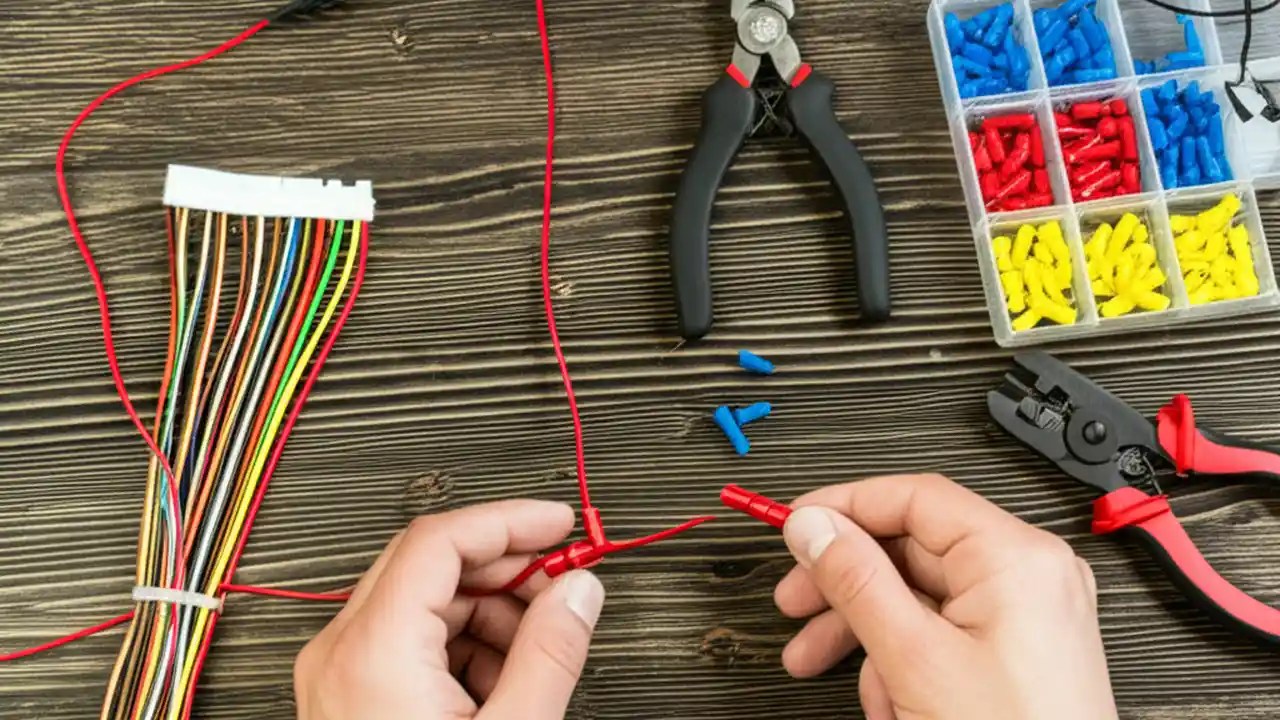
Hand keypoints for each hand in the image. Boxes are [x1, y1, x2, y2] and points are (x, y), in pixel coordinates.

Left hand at [295, 500, 603, 719]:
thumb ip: (550, 654)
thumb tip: (578, 591)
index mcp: (372, 650)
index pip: (440, 540)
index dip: (509, 522)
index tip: (560, 526)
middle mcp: (342, 653)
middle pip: (430, 567)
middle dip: (505, 571)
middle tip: (562, 584)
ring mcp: (340, 676)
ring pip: (423, 604)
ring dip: (488, 614)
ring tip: (536, 655)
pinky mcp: (350, 700)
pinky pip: (411, 643)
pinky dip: (463, 649)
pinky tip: (502, 686)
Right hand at [775, 474, 1116, 719]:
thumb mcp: (914, 659)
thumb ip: (857, 582)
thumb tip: (815, 526)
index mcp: (1017, 558)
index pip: (915, 498)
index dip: (845, 507)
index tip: (796, 527)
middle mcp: (1030, 577)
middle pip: (911, 550)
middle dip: (844, 583)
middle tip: (795, 601)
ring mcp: (1027, 617)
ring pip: (919, 598)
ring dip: (864, 631)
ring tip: (817, 661)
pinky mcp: (1018, 655)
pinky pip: (943, 634)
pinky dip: (903, 661)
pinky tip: (884, 701)